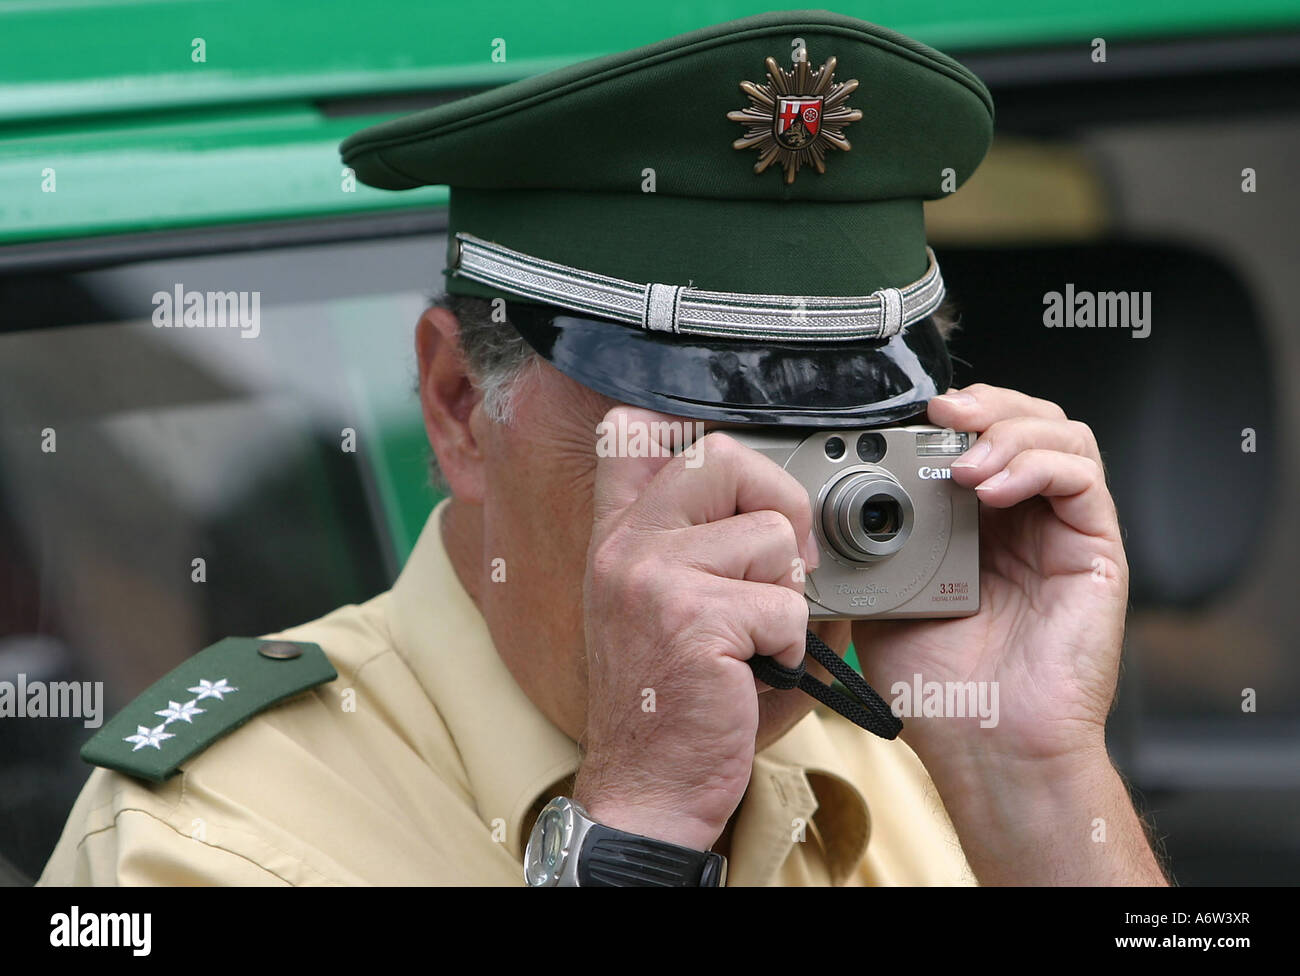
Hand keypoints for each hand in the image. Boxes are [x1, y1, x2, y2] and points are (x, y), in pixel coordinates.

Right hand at [574, 407, 818, 850]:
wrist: (648, 787)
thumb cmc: (674, 702)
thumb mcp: (671, 608)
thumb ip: (715, 548)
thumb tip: (801, 512)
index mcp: (618, 537)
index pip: (629, 432)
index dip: (692, 432)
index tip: (733, 478)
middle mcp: (626, 545)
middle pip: (721, 455)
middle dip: (778, 502)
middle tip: (782, 565)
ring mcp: (652, 578)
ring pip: (771, 536)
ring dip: (788, 594)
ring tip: (755, 637)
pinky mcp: (691, 619)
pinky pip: (788, 605)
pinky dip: (794, 646)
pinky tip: (758, 672)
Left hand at [848, 383, 1162, 882]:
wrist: (984, 745)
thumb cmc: (939, 687)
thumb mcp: (881, 598)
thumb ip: (870, 546)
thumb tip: (833, 497)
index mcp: (974, 525)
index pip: (975, 437)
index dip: (947, 416)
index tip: (901, 418)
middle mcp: (1023, 520)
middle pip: (1024, 420)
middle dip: (981, 403)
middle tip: (938, 414)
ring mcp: (1061, 531)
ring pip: (1059, 434)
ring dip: (1008, 431)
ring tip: (965, 461)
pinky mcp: (1095, 548)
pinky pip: (1081, 478)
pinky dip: (1037, 465)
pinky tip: (994, 489)